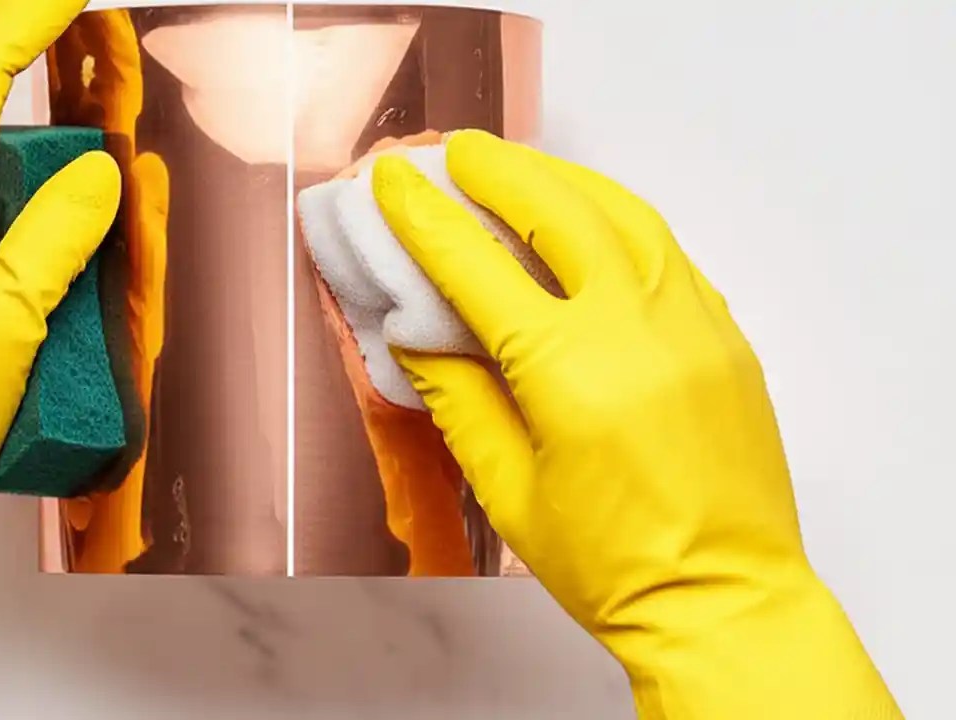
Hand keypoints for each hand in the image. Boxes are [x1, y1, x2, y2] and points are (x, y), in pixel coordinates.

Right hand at [373, 129, 899, 717]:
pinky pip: (666, 250)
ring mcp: (692, 324)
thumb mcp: (506, 489)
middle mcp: (636, 328)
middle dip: (499, 171)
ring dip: (563, 180)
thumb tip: (415, 328)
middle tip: (455, 152)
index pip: (478, 267)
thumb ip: (458, 396)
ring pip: (624, 214)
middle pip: (558, 212)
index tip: (393, 181)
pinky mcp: (724, 336)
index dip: (425, 218)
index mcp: (569, 372)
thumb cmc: (608, 565)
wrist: (721, 600)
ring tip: (518, 168)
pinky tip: (589, 219)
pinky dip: (618, 218)